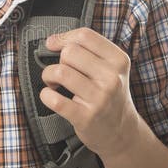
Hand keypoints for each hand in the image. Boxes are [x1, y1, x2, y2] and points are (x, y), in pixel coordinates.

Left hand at [40, 27, 139, 157]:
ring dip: (48, 76)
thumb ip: (88, 51)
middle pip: (69, 52)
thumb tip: (52, 40)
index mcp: (118, 60)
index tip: (54, 44)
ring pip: (60, 72)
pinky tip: (50, 96)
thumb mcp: (112, 68)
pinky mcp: (85, 117)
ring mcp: (99, 98)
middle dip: (58, 60)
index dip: (63, 37)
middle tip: (60, 72)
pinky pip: (55, 100)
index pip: (85, 35)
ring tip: (53, 83)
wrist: (122, 131)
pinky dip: (45, 95)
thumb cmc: (110, 95)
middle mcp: (112, 78)